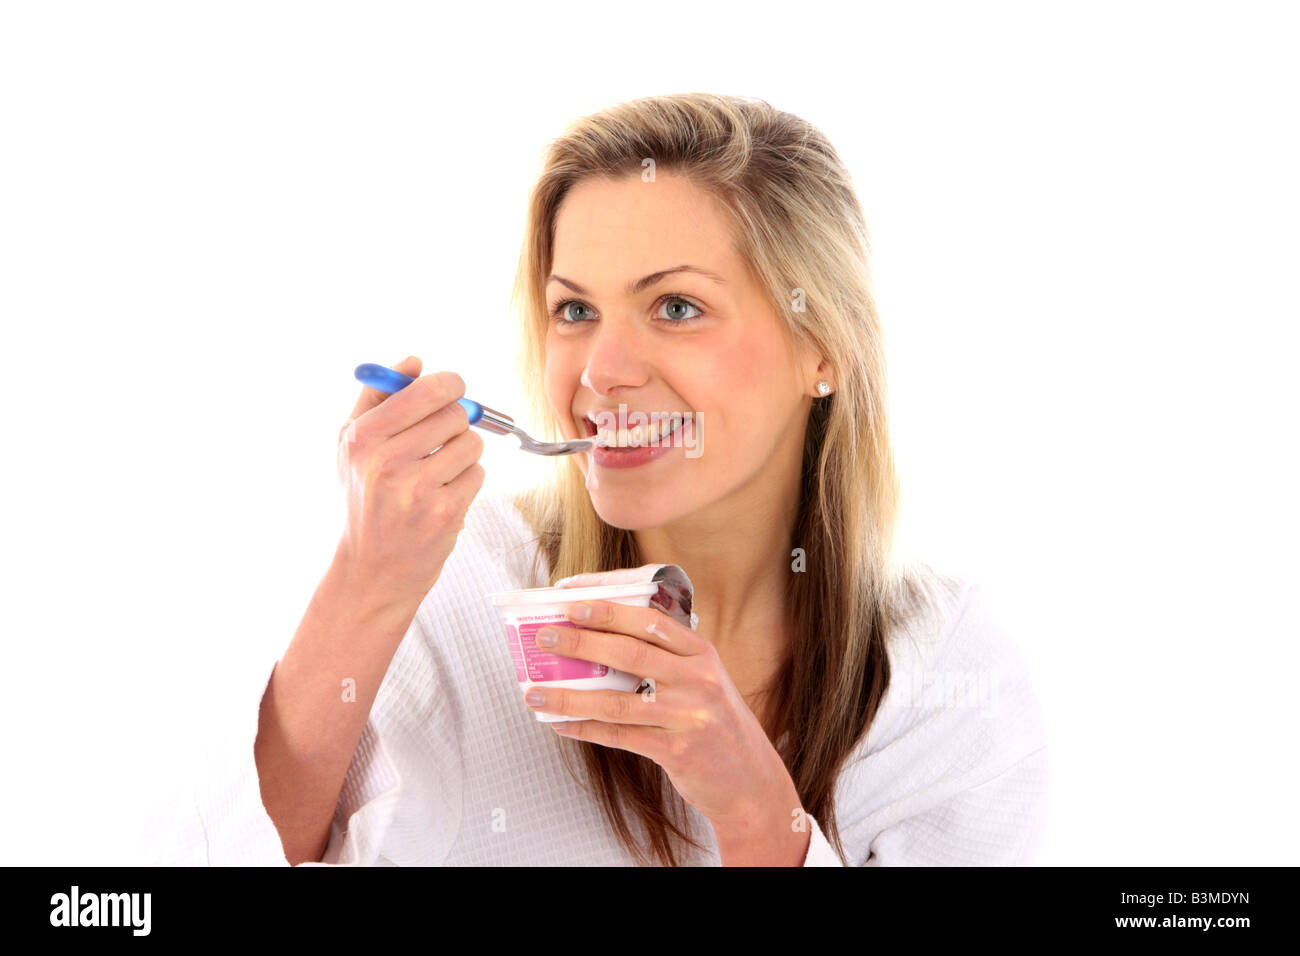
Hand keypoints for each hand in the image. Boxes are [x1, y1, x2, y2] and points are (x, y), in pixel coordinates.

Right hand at [333, 356, 485, 616]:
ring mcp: (416, 490)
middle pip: (455, 414)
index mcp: (362, 438)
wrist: (370, 570)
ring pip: (471, 444)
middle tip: (440, 439)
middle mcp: (386, 462)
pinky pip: (477, 475)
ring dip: (462, 454)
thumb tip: (414, 361)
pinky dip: (466, 482)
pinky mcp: (444, 514)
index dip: (450, 385)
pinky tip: (442, 496)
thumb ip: (377, 397)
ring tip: (438, 472)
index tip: (453, 390)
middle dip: (455, 423)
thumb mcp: (351, 447)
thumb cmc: (364, 500)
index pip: (426, 390)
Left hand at [526, 598, 800, 837]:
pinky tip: (559, 723)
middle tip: (544, 636)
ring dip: (569, 695)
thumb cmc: (714, 722)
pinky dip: (584, 728)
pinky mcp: (677, 751)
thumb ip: (662, 659)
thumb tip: (594, 641)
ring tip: (533, 691)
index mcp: (701, 652)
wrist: (750, 780)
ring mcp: (688, 715)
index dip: (607, 605)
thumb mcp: (701, 680)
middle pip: (629, 653)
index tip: (571, 594)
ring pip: (616, 700)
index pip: (649, 618)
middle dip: (580, 642)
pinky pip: (619, 736)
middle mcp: (698, 679)